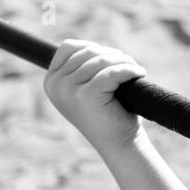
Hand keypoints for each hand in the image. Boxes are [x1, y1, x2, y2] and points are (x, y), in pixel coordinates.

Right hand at [44, 39, 148, 154]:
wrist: (119, 143)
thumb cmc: (108, 112)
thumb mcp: (87, 87)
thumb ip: (82, 67)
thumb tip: (91, 46)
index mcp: (51, 82)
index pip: (68, 47)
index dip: (93, 47)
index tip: (112, 58)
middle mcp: (55, 85)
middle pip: (87, 51)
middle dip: (113, 55)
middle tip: (129, 65)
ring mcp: (68, 90)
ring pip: (101, 60)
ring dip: (124, 61)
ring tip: (135, 70)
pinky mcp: (86, 95)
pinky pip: (112, 72)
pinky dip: (129, 70)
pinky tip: (139, 74)